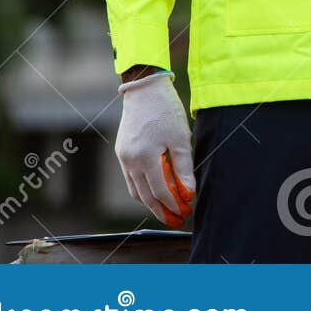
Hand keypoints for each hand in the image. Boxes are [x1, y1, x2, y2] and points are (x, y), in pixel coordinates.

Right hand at [114, 70, 195, 226]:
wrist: (144, 89)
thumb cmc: (166, 111)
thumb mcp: (181, 138)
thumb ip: (184, 168)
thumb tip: (188, 193)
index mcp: (144, 158)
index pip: (160, 191)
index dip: (173, 204)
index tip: (186, 212)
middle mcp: (130, 161)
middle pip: (145, 196)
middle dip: (162, 211)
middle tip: (177, 220)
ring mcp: (123, 157)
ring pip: (135, 190)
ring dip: (151, 203)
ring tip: (167, 211)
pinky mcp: (122, 152)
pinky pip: (131, 179)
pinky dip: (143, 190)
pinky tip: (155, 193)